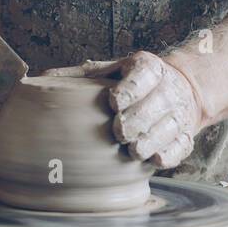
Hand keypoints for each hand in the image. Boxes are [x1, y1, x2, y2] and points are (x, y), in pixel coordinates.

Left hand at [41, 51, 202, 168]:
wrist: (178, 88)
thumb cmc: (130, 82)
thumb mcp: (107, 71)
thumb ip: (78, 76)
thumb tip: (41, 78)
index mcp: (147, 67)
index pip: (143, 75)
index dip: (129, 89)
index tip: (113, 101)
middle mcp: (168, 87)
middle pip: (156, 104)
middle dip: (137, 119)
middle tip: (119, 132)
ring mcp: (179, 112)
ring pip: (170, 127)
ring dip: (151, 140)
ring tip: (133, 150)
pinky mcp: (187, 133)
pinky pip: (182, 146)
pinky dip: (169, 154)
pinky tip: (154, 159)